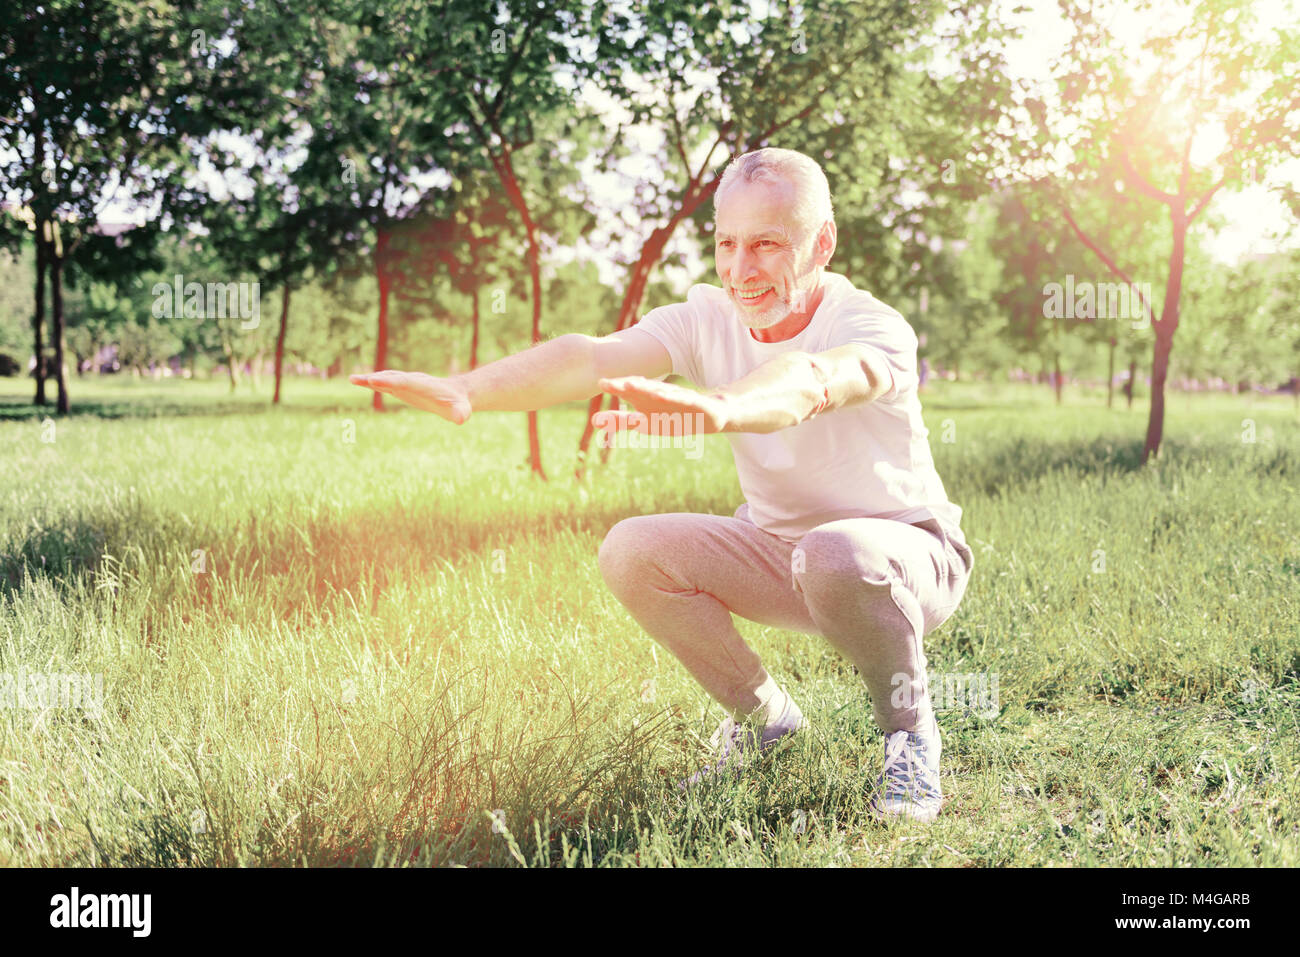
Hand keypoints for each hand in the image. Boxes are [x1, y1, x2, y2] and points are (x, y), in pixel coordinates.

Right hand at [350, 370, 471, 423]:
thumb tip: (461, 418)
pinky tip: (358, 381)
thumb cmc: (459, 404)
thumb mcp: (462, 410)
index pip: (406, 382)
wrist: (456, 393)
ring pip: (386, 378)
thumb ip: (461, 413)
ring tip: (353, 379)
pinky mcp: (401, 388)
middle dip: (378, 379)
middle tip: (360, 379)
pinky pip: (384, 383)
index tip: (376, 380)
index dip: (391, 382)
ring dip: (370, 379)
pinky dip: (371, 381)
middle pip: (392, 378)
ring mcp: (406, 383)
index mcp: (424, 386)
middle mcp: (413, 381)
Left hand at [591, 376, 729, 438]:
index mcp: (647, 399)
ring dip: (646, 388)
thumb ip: (621, 422)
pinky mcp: (693, 403)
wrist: (711, 414)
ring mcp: (677, 398)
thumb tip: (595, 421)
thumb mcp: (645, 422)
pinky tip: (664, 397)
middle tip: (611, 382)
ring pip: (660, 392)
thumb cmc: (673, 416)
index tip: (601, 383)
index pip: (630, 392)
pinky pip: (682, 399)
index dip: (617, 387)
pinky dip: (673, 398)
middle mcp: (660, 395)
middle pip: (642, 389)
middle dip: (627, 385)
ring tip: (631, 384)